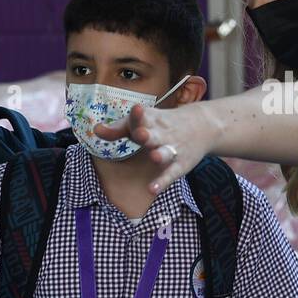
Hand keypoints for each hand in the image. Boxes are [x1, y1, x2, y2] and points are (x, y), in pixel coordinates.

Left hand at [88, 102, 214, 194]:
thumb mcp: (143, 122)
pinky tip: (152, 189)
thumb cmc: (162, 125)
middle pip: (154, 134)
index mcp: (152, 120)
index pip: (143, 117)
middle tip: (140, 134)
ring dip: (160, 154)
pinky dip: (162, 181)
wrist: (202, 126)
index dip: (138, 114)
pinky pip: (170, 174)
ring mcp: (172, 149)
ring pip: (166, 152)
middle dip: (147, 135)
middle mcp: (162, 133)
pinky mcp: (180, 165)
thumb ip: (118, 129)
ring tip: (154, 157)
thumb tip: (95, 130)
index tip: (137, 108)